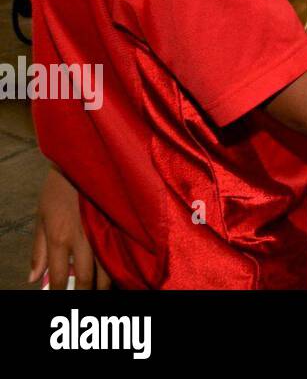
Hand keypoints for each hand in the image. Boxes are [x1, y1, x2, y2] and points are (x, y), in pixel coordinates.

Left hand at [29, 167, 109, 288]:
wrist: (84, 159)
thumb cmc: (59, 186)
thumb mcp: (41, 216)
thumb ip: (38, 249)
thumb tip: (32, 278)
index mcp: (60, 237)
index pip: (58, 276)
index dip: (59, 291)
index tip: (59, 298)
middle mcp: (82, 238)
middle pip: (86, 278)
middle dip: (84, 293)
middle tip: (84, 298)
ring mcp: (103, 232)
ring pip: (107, 269)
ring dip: (104, 285)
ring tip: (101, 290)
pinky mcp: (119, 224)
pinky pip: (122, 252)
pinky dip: (120, 267)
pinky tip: (119, 273)